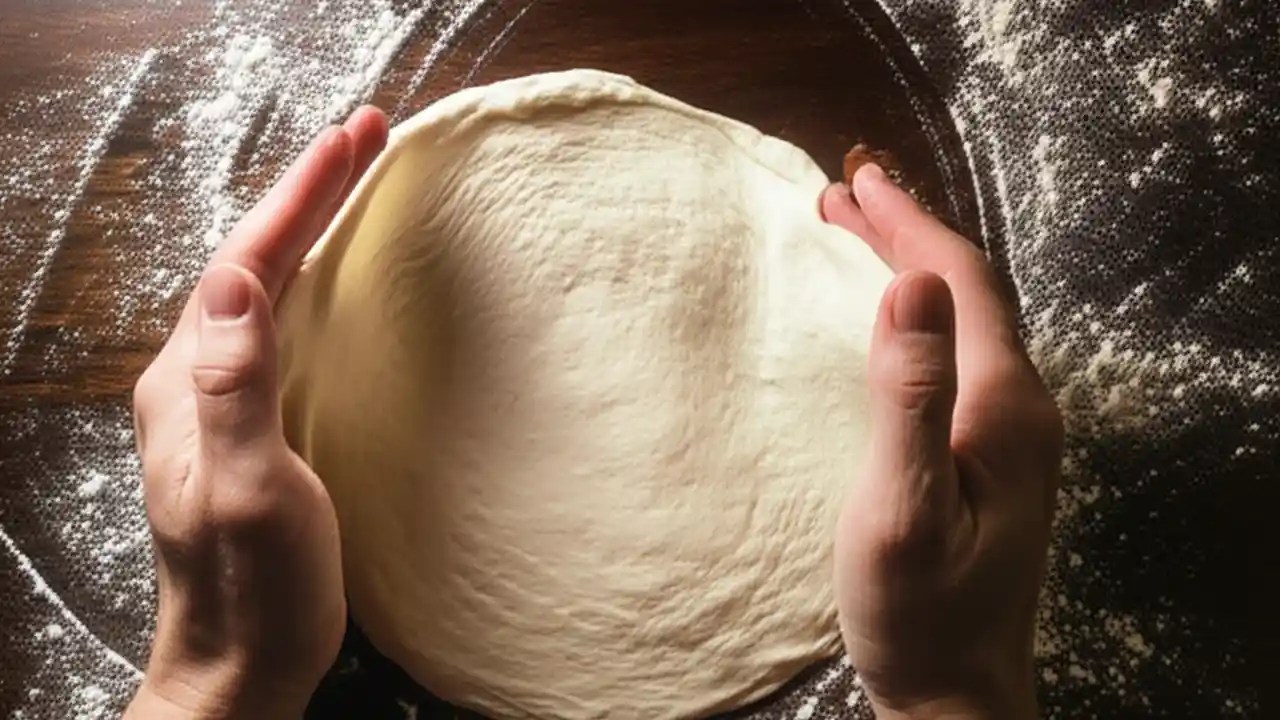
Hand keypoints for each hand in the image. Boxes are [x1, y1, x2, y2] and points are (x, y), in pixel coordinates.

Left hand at [126, 107, 388, 718]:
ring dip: (310, 225)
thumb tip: (235, 284)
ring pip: (266, 287)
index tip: (353, 139)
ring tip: (355, 177)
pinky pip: (281, 324)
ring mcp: (222, 401)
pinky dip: (313, 276)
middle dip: (308, 192)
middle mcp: (196, 379)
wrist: (241, 667)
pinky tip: (337, 270)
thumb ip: (235, 388)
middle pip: (253, 261)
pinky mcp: (253, 423)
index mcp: (191, 383)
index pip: (245, 264)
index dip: (300, 196)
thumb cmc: (256, 590)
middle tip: (366, 135)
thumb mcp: (250, 489)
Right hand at [822, 165, 1062, 719]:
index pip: (962, 282)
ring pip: (963, 320)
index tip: (856, 180)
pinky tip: (890, 317)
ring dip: (910, 268)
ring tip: (856, 234)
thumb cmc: (920, 612)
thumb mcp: (902, 505)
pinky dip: (917, 314)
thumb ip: (911, 395)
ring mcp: (1011, 433)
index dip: (910, 223)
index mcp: (1005, 406)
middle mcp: (1021, 408)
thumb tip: (910, 285)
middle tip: (840, 195)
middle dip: (905, 233)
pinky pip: (957, 354)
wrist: (957, 694)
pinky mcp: (991, 456)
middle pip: (968, 292)